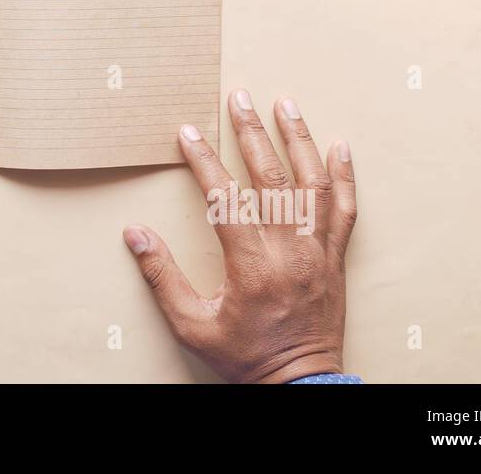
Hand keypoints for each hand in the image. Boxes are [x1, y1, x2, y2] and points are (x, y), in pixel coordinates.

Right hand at [123, 90, 356, 382]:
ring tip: (285, 104)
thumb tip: (135, 235)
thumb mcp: (192, 324)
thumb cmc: (244, 356)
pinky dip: (344, 175)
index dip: (204, 161)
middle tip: (239, 97)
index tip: (188, 132)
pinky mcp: (336, 258)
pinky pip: (345, 209)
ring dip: (298, 139)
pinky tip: (339, 146)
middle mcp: (291, 250)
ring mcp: (319, 251)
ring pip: (313, 184)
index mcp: (253, 265)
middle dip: (252, 132)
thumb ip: (162, 277)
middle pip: (272, 178)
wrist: (300, 384)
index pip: (225, 198)